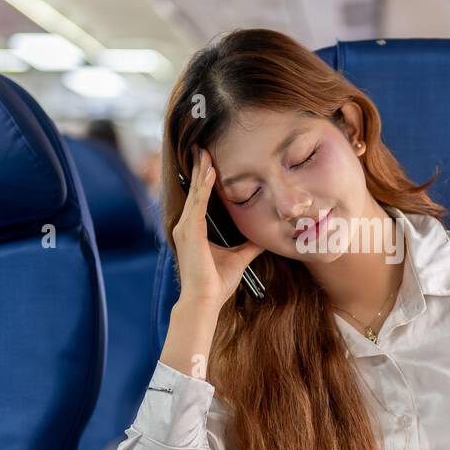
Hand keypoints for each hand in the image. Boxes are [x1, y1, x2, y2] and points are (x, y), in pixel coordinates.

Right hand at [174, 145, 263, 311]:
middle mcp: (185, 227)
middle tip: (202, 147)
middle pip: (194, 191)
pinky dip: (203, 187)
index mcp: (194, 231)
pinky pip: (197, 204)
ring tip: (205, 153)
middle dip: (199, 169)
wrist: (204, 301)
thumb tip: (265, 236)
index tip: (208, 162)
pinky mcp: (189, 232)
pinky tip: (209, 172)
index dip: (203, 180)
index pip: (199, 199)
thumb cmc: (217, 283)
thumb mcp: (239, 258)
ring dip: (201, 172)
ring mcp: (185, 229)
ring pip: (195, 194)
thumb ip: (250, 245)